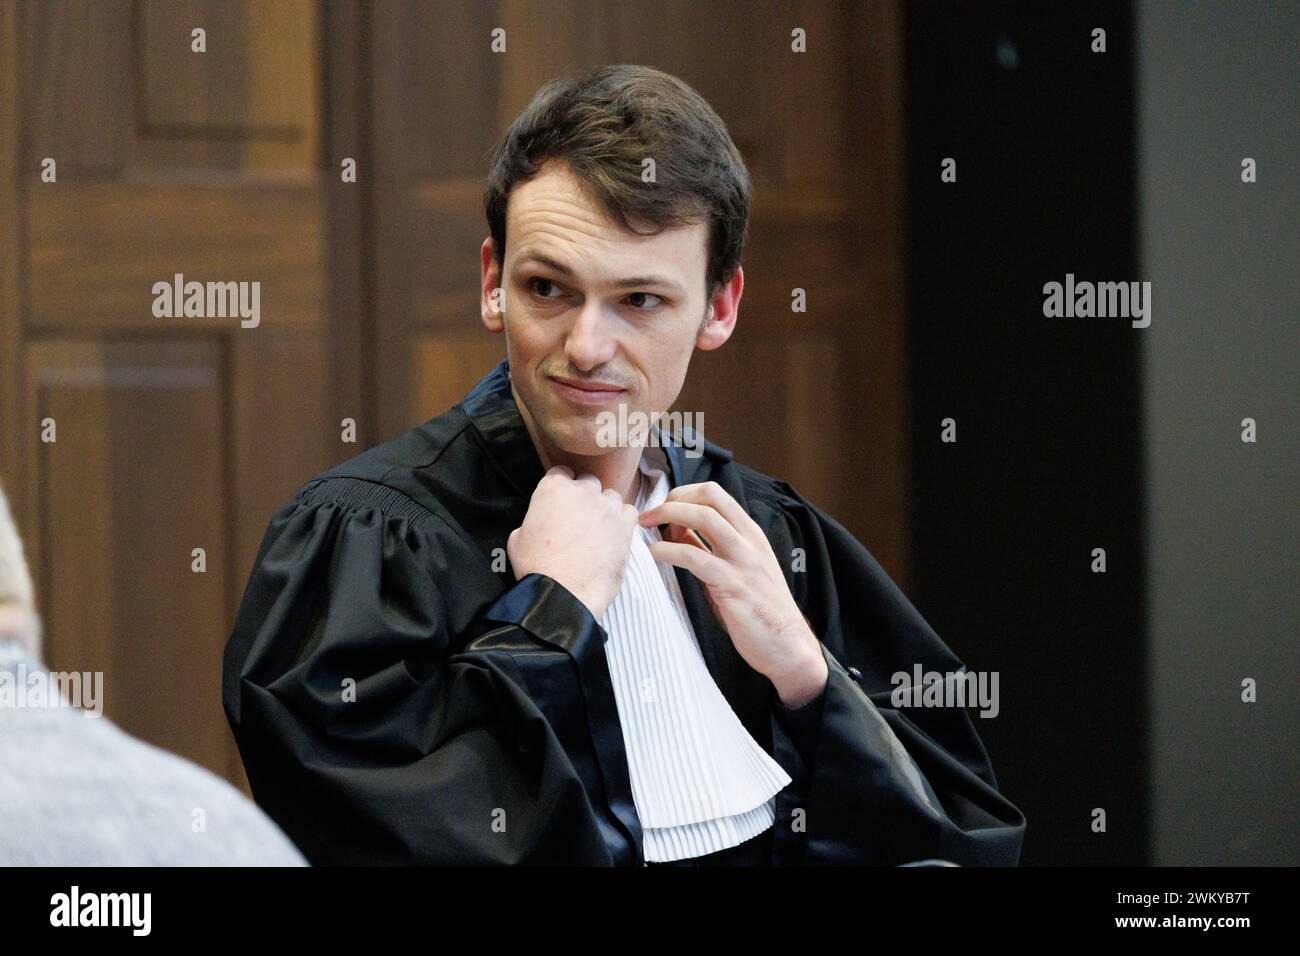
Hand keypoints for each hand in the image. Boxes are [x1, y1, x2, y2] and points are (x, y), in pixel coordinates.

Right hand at [507, 465, 638, 619]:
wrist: (562, 593)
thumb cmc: (536, 567)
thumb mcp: (518, 537)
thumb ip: (534, 519)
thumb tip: (542, 523)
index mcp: (553, 488)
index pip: (561, 472)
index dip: (561, 487)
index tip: (561, 501)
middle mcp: (583, 491)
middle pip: (588, 482)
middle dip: (584, 497)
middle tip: (579, 519)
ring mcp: (607, 506)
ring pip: (610, 496)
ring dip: (604, 508)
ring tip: (598, 530)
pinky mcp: (625, 525)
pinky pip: (629, 512)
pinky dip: (623, 521)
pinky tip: (614, 535)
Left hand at [638, 481, 827, 706]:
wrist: (788, 645)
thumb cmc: (761, 610)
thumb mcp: (740, 568)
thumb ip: (712, 547)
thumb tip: (679, 529)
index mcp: (751, 534)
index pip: (716, 494)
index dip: (684, 494)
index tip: (664, 508)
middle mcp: (749, 541)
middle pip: (709, 497)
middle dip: (673, 498)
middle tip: (650, 515)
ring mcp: (743, 561)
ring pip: (704, 518)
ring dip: (668, 515)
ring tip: (646, 526)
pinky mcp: (733, 585)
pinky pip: (695, 557)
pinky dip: (669, 550)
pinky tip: (655, 554)